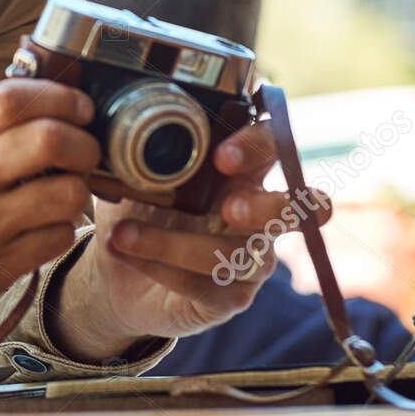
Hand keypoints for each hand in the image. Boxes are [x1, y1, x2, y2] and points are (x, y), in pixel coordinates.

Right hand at [0, 79, 96, 360]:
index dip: (59, 96)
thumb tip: (53, 91)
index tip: (80, 106)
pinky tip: (44, 227)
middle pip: (49, 140)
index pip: (11, 100)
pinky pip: (60, 237)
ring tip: (63, 193)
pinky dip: (63, 229)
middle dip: (84, 144)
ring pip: (67, 193)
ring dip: (78, 191)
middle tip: (86, 151)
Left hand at [47, 121, 332, 361]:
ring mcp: (249, 259)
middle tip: (228, 208)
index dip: (259, 148)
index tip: (223, 157)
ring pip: (236, 254)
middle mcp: (258, 214)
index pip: (274, 146)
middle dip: (267, 207)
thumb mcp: (135, 174)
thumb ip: (144, 148)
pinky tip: (124, 252)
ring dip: (172, 243)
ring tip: (122, 234)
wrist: (113, 273)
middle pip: (301, 208)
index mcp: (242, 171)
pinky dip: (160, 267)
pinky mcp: (229, 298)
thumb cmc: (136, 212)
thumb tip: (125, 117)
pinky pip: (206, 286)